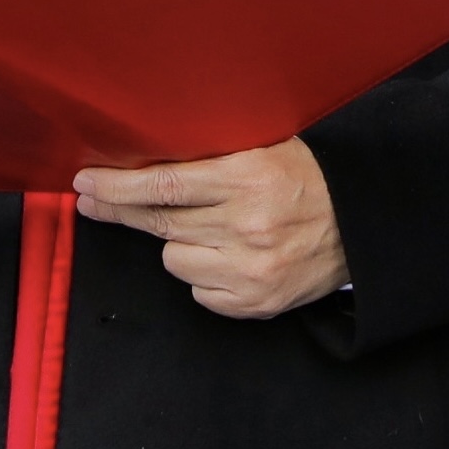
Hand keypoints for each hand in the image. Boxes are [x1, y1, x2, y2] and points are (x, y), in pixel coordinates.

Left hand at [74, 136, 347, 319]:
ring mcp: (250, 269)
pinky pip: (199, 292)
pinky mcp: (255, 302)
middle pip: (159, 222)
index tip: (86, 184)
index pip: (163, 184)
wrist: (362, 224)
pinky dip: (204, 276)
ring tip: (208, 228)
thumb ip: (213, 152)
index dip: (117, 187)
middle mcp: (246, 225)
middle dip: (120, 211)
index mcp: (247, 177)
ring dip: (179, 244)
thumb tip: (147, 152)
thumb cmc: (309, 178)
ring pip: (173, 260)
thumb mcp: (265, 146)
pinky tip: (227, 256)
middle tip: (93, 202)